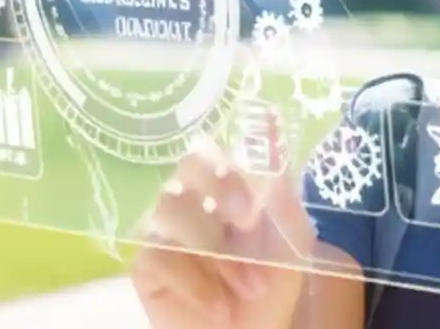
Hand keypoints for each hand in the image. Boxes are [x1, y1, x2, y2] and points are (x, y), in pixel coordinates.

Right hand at [131, 119, 316, 328]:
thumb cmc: (269, 294)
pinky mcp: (146, 264)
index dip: (242, 143)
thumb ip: (287, 203)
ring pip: (171, 206)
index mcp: (230, 191)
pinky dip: (196, 283)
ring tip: (246, 287)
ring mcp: (165, 230)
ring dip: (216, 250)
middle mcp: (194, 201)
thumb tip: (279, 151)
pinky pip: (159, 254)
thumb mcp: (293, 249)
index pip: (226, 149)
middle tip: (246, 218)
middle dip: (222, 184)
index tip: (265, 133)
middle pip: (190, 162)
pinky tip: (219, 306)